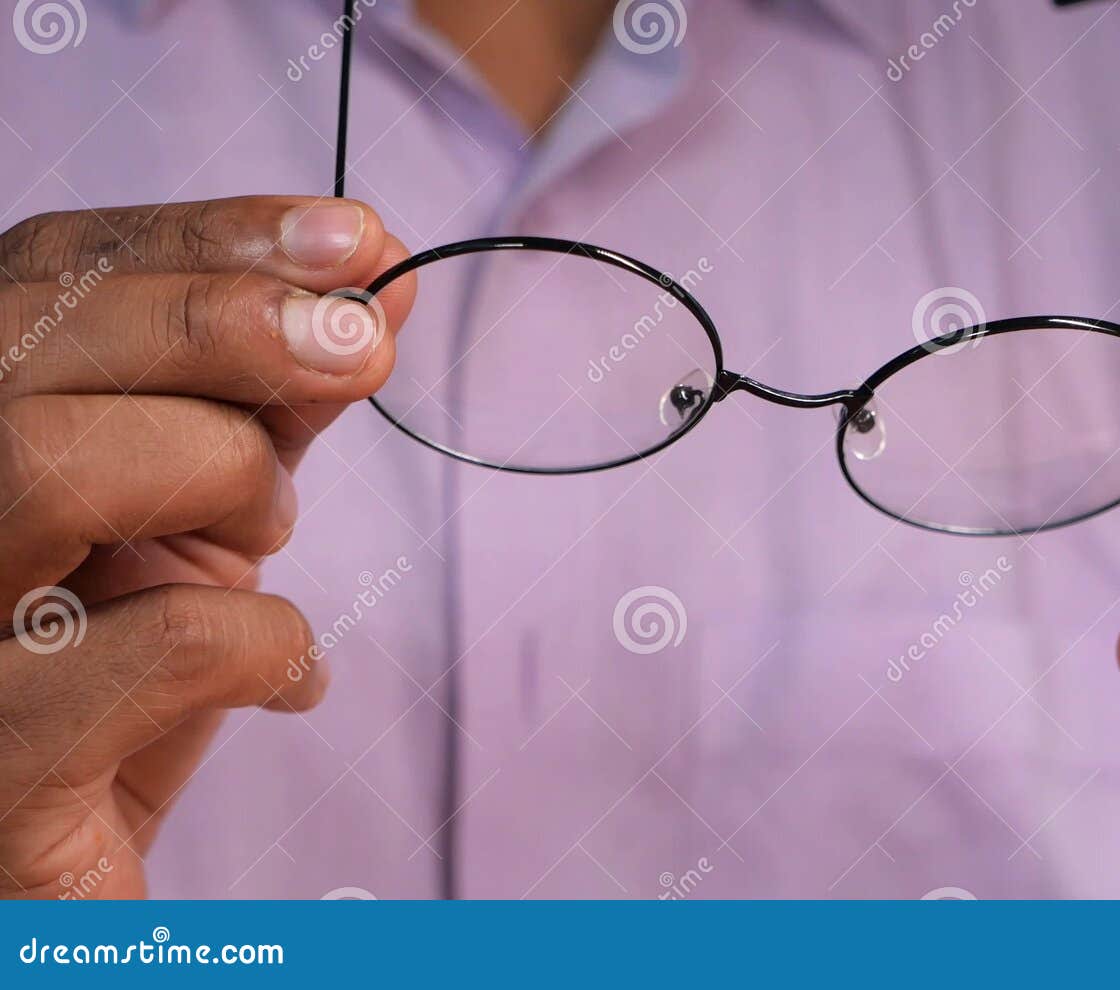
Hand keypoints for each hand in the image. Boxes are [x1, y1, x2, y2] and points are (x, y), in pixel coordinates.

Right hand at [0, 197, 414, 897]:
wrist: (60, 891)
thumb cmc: (127, 689)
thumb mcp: (200, 527)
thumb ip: (266, 410)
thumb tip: (376, 288)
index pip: (43, 272)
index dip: (204, 235)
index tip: (355, 236)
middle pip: (27, 343)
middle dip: (225, 318)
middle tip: (360, 345)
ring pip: (42, 461)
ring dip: (216, 472)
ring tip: (271, 533)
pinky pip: (150, 649)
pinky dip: (266, 639)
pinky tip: (291, 673)